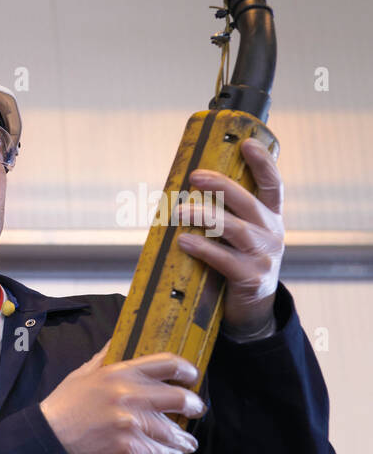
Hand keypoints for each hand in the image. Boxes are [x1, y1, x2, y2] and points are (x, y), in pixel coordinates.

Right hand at [40, 346, 205, 453]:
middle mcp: (129, 395)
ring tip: (186, 444)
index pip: (166, 363)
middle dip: (194, 406)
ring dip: (183, 440)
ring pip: (173, 431)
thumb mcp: (79, 377)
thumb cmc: (60, 410)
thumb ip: (102, 359)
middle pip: (179, 398)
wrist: (46, 444)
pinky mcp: (130, 448)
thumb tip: (116, 340)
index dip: (186, 369)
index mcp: (118, 373)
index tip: (192, 377)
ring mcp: (131, 423)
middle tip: (196, 411)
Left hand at [176, 136, 283, 338]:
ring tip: (180, 210)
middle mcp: (272, 234)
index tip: (247, 143)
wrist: (251, 309)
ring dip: (206, 217)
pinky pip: (224, 260)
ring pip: (236, 230)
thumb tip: (185, 189)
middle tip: (195, 175)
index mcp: (270, 218)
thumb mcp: (238, 236)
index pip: (273, 185)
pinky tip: (182, 241)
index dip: (263, 163)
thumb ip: (225, 214)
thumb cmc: (237, 263)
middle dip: (222, 186)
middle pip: (249, 204)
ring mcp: (264, 257)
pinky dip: (203, 249)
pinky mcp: (251, 278)